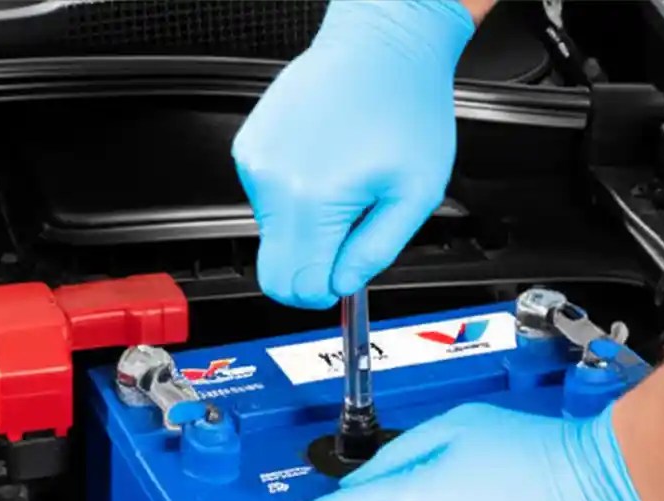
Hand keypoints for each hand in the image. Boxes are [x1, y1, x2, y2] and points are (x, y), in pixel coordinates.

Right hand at [232, 1, 475, 308]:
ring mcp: (254, 162)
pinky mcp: (247, 147)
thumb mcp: (416, 193)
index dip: (323, 292)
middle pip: (273, 269)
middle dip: (309, 268)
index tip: (340, 279)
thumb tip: (341, 285)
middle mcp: (272, 182)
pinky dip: (294, 194)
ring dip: (306, 223)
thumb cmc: (405, 106)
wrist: (380, 45)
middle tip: (345, 241)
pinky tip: (323, 161)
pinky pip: (266, 199)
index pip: (296, 286)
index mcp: (313, 199)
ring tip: (342, 180)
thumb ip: (376, 250)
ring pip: (272, 233)